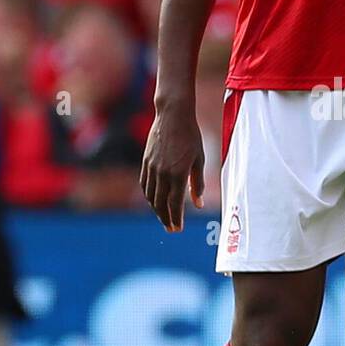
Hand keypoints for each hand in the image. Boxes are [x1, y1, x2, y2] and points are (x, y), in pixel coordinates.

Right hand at [140, 105, 204, 231]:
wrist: (173, 116)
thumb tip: (198, 204)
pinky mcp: (145, 162)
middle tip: (171, 229)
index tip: (178, 229)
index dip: (176, 219)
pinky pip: (144, 185)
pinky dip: (149, 196)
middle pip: (160, 204)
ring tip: (164, 217)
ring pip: (151, 196)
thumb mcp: (199, 160)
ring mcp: (151, 168)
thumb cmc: (191, 136)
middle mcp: (162, 173)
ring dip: (156, 210)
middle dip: (166, 219)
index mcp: (178, 174)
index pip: (175, 204)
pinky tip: (154, 201)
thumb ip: (197, 184)